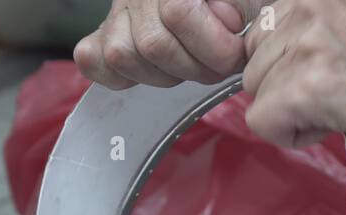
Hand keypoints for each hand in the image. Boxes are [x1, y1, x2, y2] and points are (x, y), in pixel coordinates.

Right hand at [75, 0, 270, 88]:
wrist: (219, 7)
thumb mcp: (253, 1)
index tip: (235, 50)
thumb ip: (245, 4)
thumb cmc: (242, 6)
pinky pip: (92, 60)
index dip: (214, 45)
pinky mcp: (102, 35)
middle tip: (214, 63)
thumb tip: (227, 19)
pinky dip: (118, 76)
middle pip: (154, 45)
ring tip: (186, 64)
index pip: (179, 13)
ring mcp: (118, 11)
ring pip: (123, 56)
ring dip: (163, 74)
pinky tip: (149, 71)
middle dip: (194, 67)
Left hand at [243, 0, 345, 150]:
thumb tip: (292, 49)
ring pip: (256, 93)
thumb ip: (326, 23)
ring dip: (291, 111)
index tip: (319, 75)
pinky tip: (333, 125)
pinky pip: (263, 122)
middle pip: (254, 63)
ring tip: (342, 107)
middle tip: (337, 95)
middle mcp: (307, 5)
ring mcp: (306, 45)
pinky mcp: (307, 87)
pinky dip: (292, 136)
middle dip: (286, 88)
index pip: (263, 30)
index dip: (286, 63)